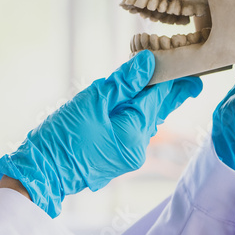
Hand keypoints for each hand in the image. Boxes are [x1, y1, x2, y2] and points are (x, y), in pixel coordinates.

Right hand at [0, 50, 201, 216]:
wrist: (42, 171)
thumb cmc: (63, 136)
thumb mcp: (92, 101)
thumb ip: (123, 83)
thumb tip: (148, 63)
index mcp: (134, 132)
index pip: (158, 99)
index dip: (172, 81)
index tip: (191, 71)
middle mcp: (137, 149)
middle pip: (156, 113)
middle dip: (170, 95)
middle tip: (191, 81)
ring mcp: (127, 157)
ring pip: (144, 123)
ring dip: (152, 105)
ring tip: (166, 88)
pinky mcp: (115, 160)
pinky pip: (132, 132)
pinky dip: (136, 117)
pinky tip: (136, 107)